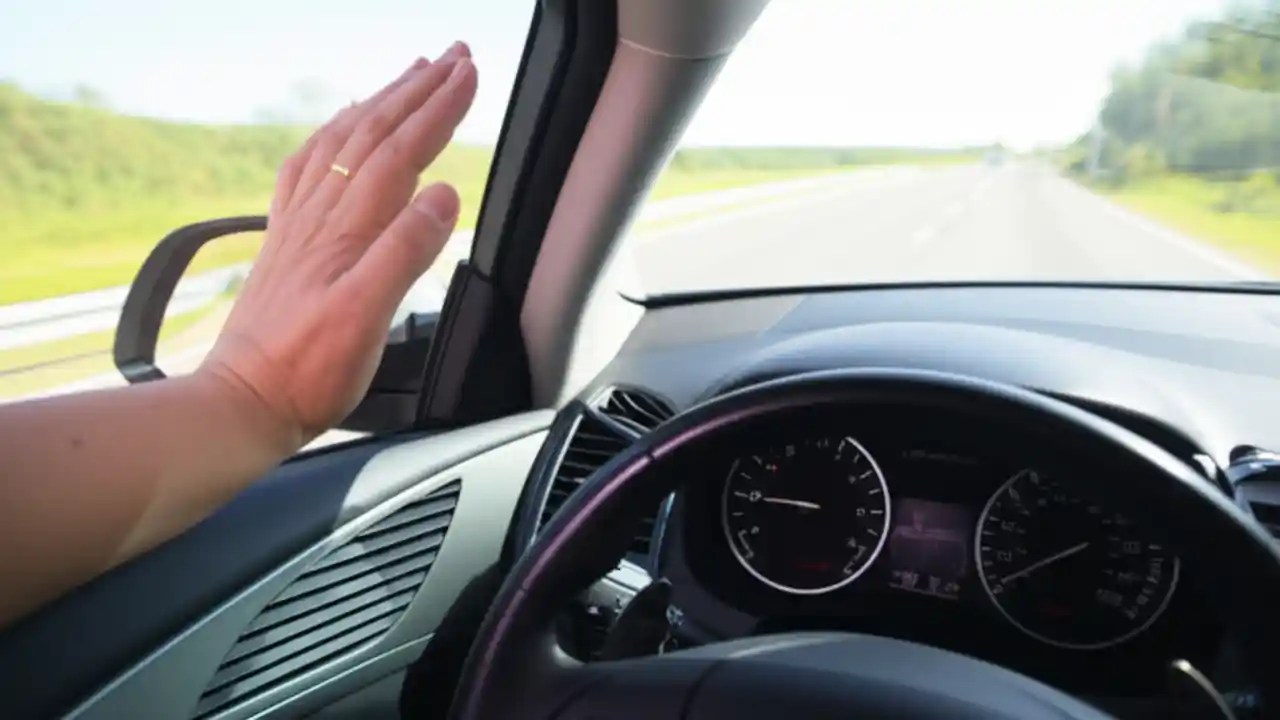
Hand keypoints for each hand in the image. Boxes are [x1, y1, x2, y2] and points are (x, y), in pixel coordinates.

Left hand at [200, 43, 477, 451]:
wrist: (244, 403)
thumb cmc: (308, 371)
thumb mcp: (367, 318)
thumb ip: (405, 252)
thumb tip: (444, 194)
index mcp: (348, 231)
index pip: (401, 152)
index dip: (437, 110)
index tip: (468, 75)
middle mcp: (321, 218)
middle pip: (373, 134)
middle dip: (417, 90)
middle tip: (453, 57)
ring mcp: (301, 227)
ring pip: (343, 145)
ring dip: (381, 103)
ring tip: (408, 75)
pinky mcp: (288, 244)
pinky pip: (309, 171)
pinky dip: (331, 137)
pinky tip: (339, 129)